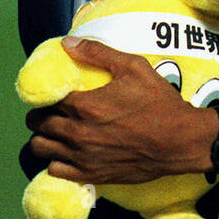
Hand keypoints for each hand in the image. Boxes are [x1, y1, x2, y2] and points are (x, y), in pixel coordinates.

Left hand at [24, 38, 216, 184]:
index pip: (45, 98)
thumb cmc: (159, 103)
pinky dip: (55, 161)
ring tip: (55, 132)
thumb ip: (98, 53)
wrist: (180, 140)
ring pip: (40, 148)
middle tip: (52, 111)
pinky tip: (66, 153)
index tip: (53, 93)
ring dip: (44, 137)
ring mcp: (83, 157)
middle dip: (41, 114)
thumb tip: (68, 43)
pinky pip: (54, 171)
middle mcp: (78, 132)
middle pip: (37, 123)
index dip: (46, 93)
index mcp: (85, 105)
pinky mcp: (91, 175)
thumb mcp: (133, 68)